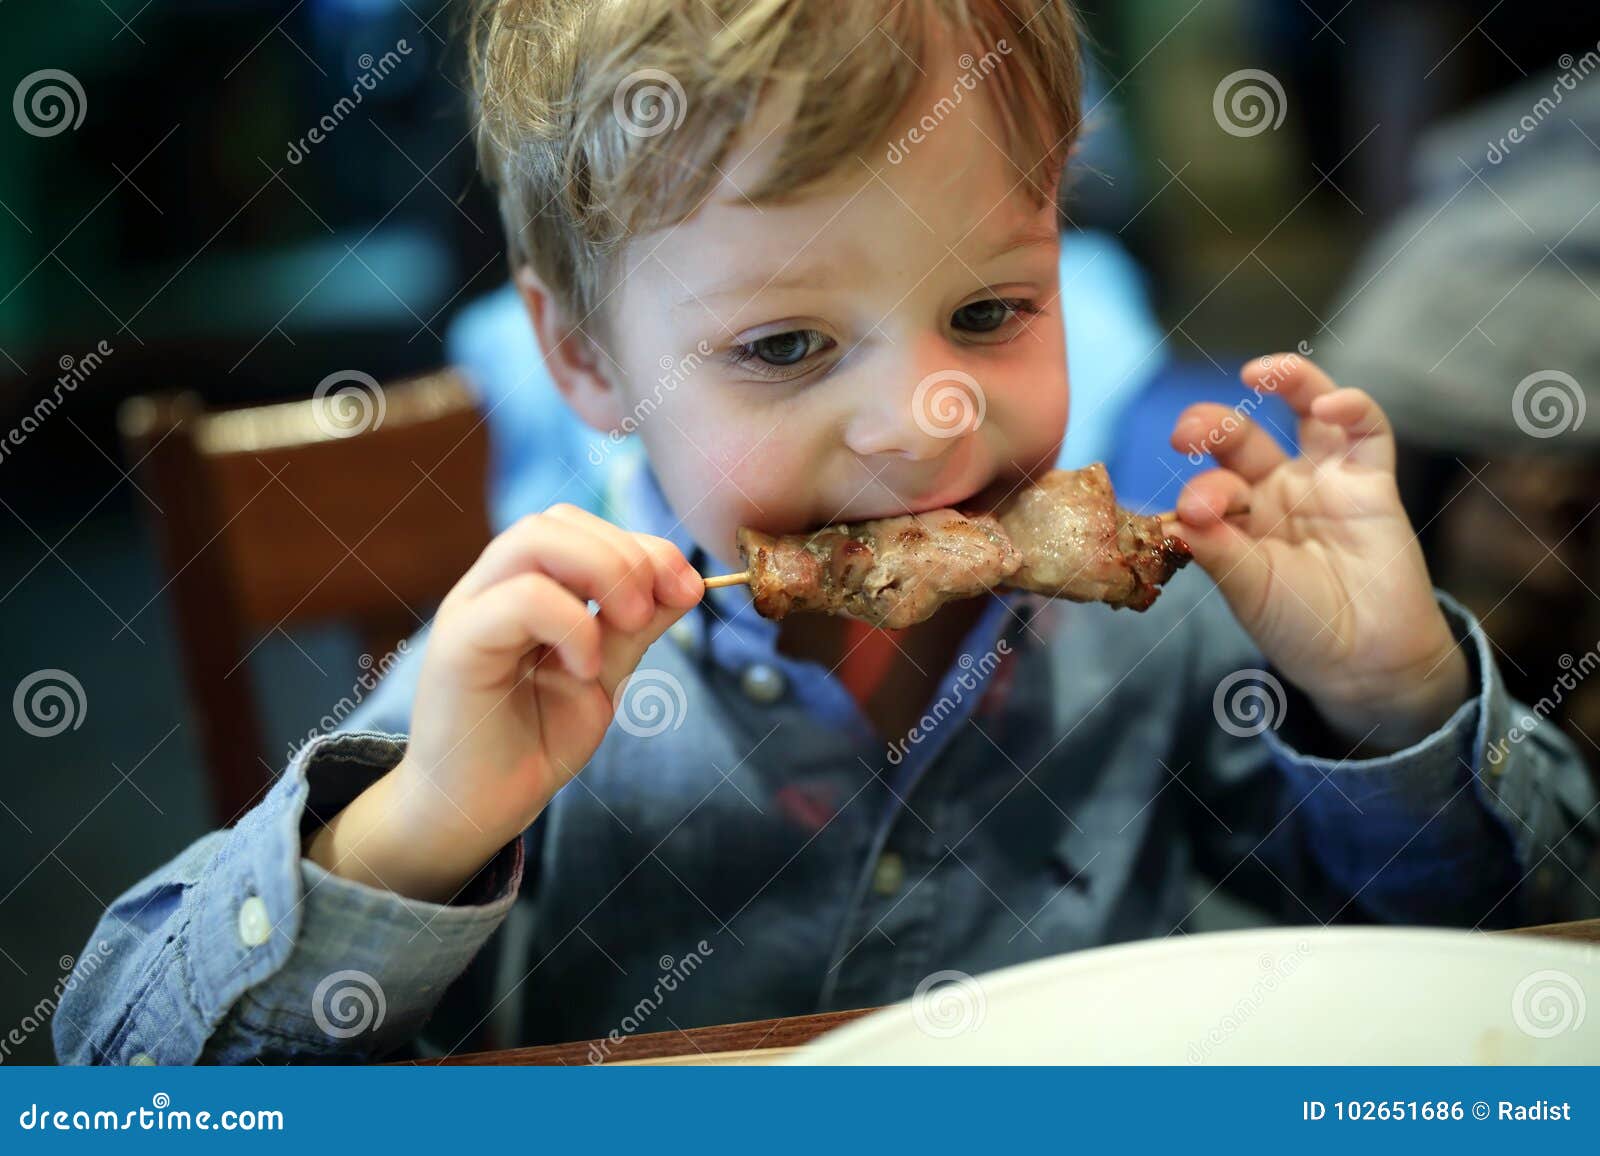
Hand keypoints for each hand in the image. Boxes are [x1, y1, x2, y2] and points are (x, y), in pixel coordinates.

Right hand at [306, 504, 702, 901]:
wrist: (478, 811)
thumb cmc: (531, 743)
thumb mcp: (602, 675)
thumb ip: (635, 626)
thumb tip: (688, 582)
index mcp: (523, 587)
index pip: (579, 528)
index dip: (641, 545)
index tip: (688, 589)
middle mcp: (490, 587)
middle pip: (557, 521)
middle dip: (626, 554)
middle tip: (654, 612)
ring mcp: (470, 610)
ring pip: (534, 539)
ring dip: (604, 573)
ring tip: (630, 626)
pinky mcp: (457, 646)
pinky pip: (521, 600)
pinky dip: (572, 625)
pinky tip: (586, 669)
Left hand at [1169, 354, 1468, 750]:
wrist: (1367, 662)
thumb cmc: (1301, 628)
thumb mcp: (1249, 592)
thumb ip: (1219, 553)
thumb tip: (1175, 519)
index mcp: (1235, 520)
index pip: (1208, 484)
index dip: (1199, 491)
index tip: (1193, 510)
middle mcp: (1274, 491)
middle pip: (1240, 438)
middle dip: (1211, 426)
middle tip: (1187, 431)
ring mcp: (1324, 481)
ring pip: (1304, 411)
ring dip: (1284, 380)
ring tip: (1258, 372)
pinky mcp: (1372, 482)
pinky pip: (1366, 430)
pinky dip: (1352, 406)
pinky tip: (1330, 402)